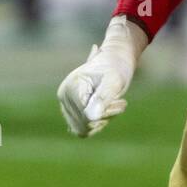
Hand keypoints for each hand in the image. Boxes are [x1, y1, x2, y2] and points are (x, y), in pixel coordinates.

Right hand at [58, 16, 147, 136]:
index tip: (122, 101)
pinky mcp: (71, 109)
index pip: (87, 117)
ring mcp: (66, 104)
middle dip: (106, 115)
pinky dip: (97, 122)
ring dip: (102, 119)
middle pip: (85, 124)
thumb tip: (90, 117)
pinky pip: (83, 129)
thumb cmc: (117, 66)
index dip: (106, 112)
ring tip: (113, 102)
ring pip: (83, 129)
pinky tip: (106, 108)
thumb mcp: (114, 81)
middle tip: (120, 101)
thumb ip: (102, 98)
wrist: (116, 57)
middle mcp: (64, 97)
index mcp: (70, 88)